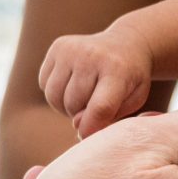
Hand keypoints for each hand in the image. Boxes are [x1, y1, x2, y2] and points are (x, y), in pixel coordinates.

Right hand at [37, 28, 155, 136]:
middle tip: (93, 106)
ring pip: (54, 96)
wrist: (125, 43)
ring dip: (65, 105)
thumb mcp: (133, 100)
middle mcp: (92, 55)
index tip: (88, 136)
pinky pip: (44, 83)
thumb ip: (108, 117)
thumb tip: (77, 124)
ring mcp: (72, 49)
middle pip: (73, 104)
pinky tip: (72, 83)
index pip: (100, 107)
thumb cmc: (130, 79)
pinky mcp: (58, 47)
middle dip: (80, 113)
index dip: (91, 128)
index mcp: (117, 70)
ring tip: (82, 98)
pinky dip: (56, 91)